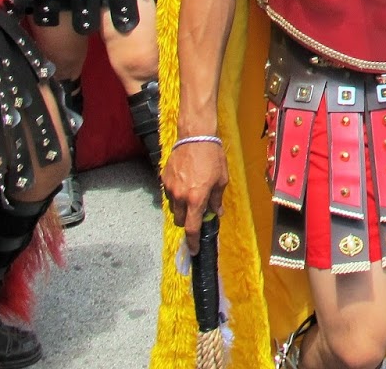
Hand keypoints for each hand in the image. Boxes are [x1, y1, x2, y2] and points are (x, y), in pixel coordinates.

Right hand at [163, 140, 228, 254]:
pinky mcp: (164, 179)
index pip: (192, 228)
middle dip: (187, 221)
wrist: (196, 136)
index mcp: (196, 198)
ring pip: (173, 207)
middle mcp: (180, 196)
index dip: (193, 241)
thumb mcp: (221, 179)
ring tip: (193, 191)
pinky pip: (169, 193)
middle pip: (179, 220)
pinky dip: (176, 194)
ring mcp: (170, 188)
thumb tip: (216, 213)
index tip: (194, 249)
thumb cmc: (212, 157)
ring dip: (182, 207)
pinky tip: (185, 182)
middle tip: (197, 212)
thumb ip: (217, 199)